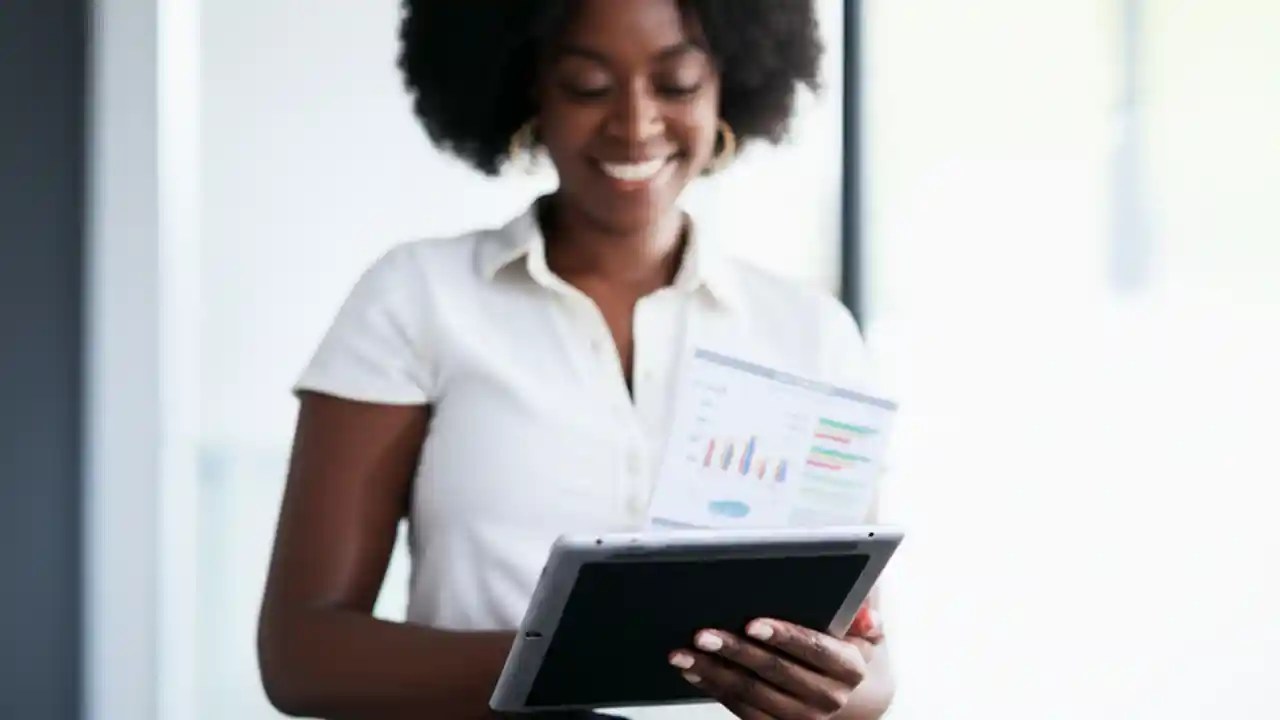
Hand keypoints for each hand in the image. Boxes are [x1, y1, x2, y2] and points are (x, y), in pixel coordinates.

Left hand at [668, 610, 884, 719]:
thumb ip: (865, 614)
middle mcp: (828, 698)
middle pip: (775, 671)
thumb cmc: (846, 648)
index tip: (753, 624)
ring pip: (751, 693)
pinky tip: (693, 671)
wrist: (851, 697)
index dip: (785, 636)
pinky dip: (714, 688)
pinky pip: (740, 709)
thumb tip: (868, 614)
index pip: (815, 649)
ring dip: (714, 672)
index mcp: (849, 668)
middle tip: (704, 634)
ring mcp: (801, 717)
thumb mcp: (865, 630)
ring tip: (685, 652)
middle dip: (736, 651)